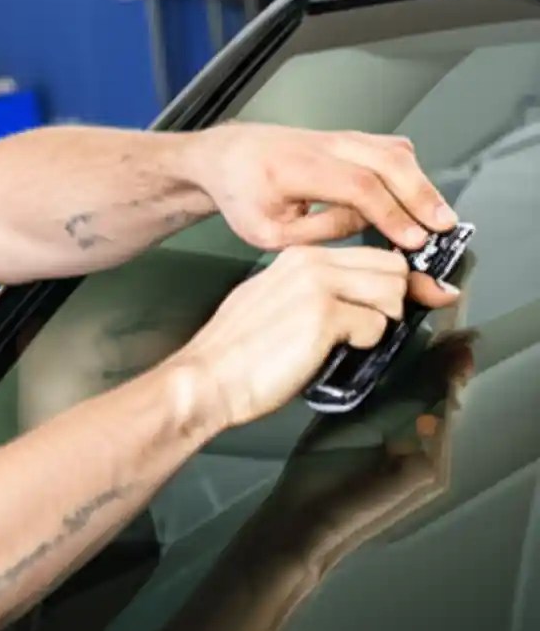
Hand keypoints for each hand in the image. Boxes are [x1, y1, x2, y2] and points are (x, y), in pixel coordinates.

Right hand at [169, 245, 459, 429]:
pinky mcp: (325, 315)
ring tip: (346, 343)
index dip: (402, 278)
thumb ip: (317, 292)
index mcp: (297, 256)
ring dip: (380, 323)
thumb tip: (366, 301)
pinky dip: (363, 346)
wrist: (206, 378)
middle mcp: (309, 262)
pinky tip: (329, 353)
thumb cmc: (235, 353)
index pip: (371, 253)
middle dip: (395, 300)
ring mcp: (318, 285)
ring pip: (392, 291)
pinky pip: (376, 327)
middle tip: (376, 328)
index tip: (424, 292)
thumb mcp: (273, 303)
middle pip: (392, 267)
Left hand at [185, 123, 458, 250]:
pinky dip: (410, 171)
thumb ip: (319, 230)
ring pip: (392, 150)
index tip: (413, 239)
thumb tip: (368, 224)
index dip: (391, 212)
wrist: (224, 157)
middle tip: (443, 226)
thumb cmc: (241, 196)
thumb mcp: (268, 232)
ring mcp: (336, 136)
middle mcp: (320, 144)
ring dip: (421, 182)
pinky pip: (387, 148)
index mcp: (295, 168)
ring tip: (439, 216)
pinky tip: (419, 196)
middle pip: (386, 159)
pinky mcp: (347, 138)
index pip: (357, 185)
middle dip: (420, 194)